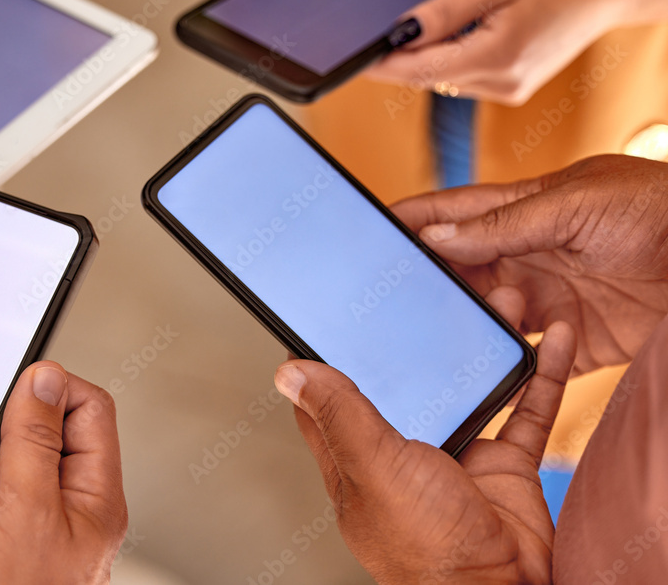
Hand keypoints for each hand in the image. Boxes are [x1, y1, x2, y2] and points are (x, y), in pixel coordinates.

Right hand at [0, 362, 126, 584]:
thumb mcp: (25, 508)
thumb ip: (36, 439)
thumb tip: (45, 377)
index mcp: (95, 495)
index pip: (91, 411)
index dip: (55, 387)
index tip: (15, 381)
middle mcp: (71, 507)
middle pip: (51, 433)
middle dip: (11, 424)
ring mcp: (35, 525)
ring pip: (13, 464)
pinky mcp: (0, 541)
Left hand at [274, 318, 576, 583]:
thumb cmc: (426, 548)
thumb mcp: (372, 467)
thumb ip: (339, 415)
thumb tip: (290, 373)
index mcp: (358, 457)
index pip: (331, 398)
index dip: (325, 356)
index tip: (327, 313)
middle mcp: (404, 454)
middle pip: (407, 382)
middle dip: (418, 337)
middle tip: (427, 288)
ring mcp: (455, 456)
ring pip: (467, 387)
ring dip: (480, 346)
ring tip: (490, 300)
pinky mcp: (503, 465)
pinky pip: (524, 410)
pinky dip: (539, 375)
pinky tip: (546, 339)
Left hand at [368, 0, 667, 104]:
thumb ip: (442, 12)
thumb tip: (400, 33)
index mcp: (498, 58)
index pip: (421, 71)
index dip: (384, 65)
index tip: (356, 59)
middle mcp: (503, 85)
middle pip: (428, 78)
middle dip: (403, 57)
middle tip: (376, 38)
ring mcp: (509, 92)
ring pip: (443, 80)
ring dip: (427, 57)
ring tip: (426, 27)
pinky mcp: (511, 90)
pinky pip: (463, 78)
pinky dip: (449, 59)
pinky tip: (454, 36)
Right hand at [392, 154, 667, 373]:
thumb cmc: (660, 209)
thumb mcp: (577, 204)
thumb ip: (505, 223)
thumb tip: (437, 237)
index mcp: (522, 209)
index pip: (449, 213)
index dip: (407, 221)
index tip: (365, 233)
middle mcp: (527, 253)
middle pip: (456, 267)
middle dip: (422, 279)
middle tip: (384, 298)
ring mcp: (547, 296)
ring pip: (482, 313)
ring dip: (459, 322)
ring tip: (430, 334)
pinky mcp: (573, 339)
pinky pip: (524, 353)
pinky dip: (502, 360)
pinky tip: (479, 365)